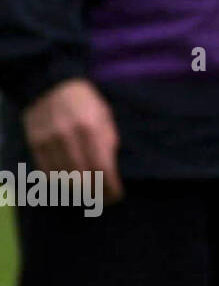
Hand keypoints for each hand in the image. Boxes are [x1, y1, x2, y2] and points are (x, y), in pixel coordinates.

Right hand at [21, 78, 123, 203]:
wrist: (50, 86)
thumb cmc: (86, 102)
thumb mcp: (105, 116)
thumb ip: (108, 141)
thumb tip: (108, 170)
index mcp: (92, 129)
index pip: (103, 168)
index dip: (110, 187)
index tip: (116, 196)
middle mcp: (69, 137)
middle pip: (83, 178)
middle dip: (95, 193)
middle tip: (103, 199)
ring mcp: (49, 142)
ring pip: (64, 179)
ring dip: (78, 191)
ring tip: (88, 193)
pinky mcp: (35, 144)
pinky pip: (47, 173)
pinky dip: (59, 182)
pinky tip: (69, 183)